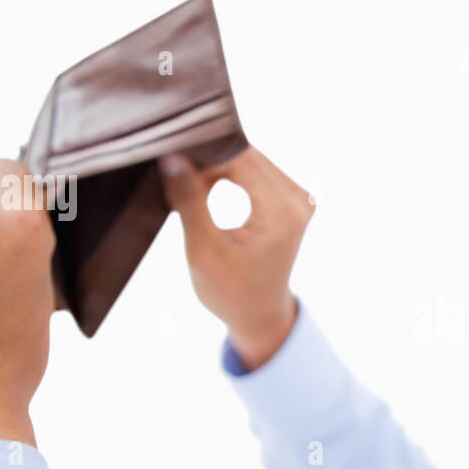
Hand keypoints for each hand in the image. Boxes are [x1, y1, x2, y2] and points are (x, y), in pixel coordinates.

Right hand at [158, 145, 314, 368]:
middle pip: (245, 154)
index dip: (201, 153)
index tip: (169, 159)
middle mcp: (299, 199)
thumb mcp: (203, 250)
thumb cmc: (230, 292)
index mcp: (283, 213)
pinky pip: (255, 170)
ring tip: (187, 185)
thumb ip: (189, 200)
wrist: (259, 314)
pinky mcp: (291, 198)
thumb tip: (172, 156)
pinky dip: (228, 174)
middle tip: (173, 171)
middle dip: (208, 159)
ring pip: (248, 158)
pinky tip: (205, 188)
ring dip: (216, 166)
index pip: (238, 158)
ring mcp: (299, 197)